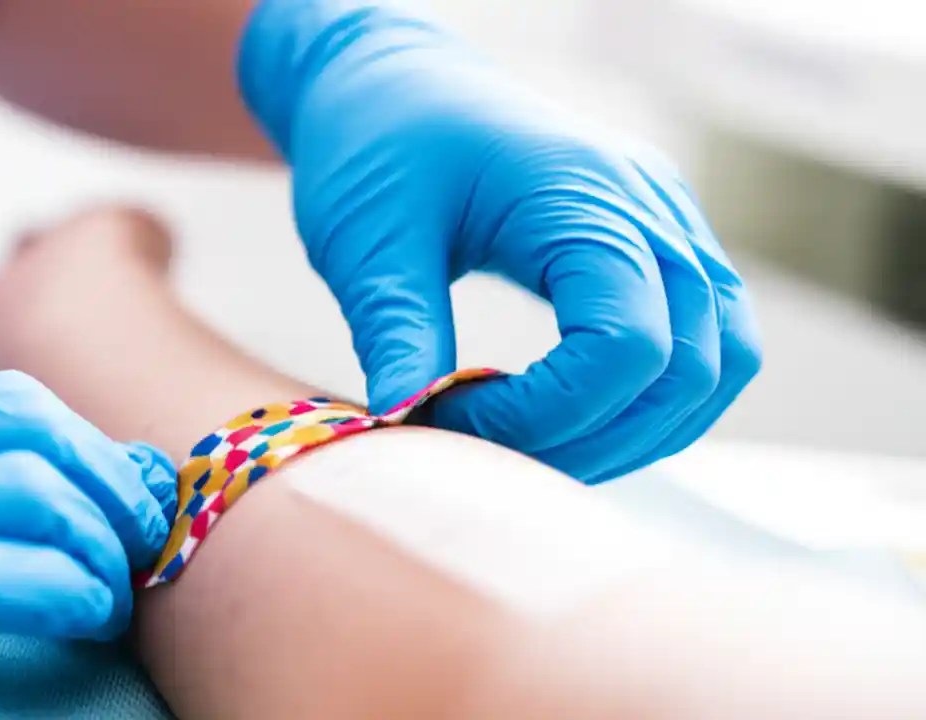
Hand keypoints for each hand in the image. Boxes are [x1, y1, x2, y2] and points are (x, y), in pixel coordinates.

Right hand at [0, 371, 173, 717]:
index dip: (76, 440)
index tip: (115, 478)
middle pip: (33, 430)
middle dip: (107, 477)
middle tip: (142, 525)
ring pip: (38, 497)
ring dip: (99, 545)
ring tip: (118, 586)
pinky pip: (15, 576)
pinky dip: (71, 593)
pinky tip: (89, 615)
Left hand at [240, 0, 761, 481]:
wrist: (393, 82)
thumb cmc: (375, 143)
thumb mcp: (366, 241)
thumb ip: (396, 333)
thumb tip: (403, 427)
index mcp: (581, 193)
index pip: (626, 345)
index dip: (545, 415)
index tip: (446, 420)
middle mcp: (648, 206)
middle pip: (690, 366)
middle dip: (594, 441)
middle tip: (489, 459)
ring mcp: (666, 221)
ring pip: (717, 362)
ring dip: (635, 431)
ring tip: (534, 450)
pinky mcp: (658, 240)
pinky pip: (702, 338)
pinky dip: (649, 398)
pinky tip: (569, 417)